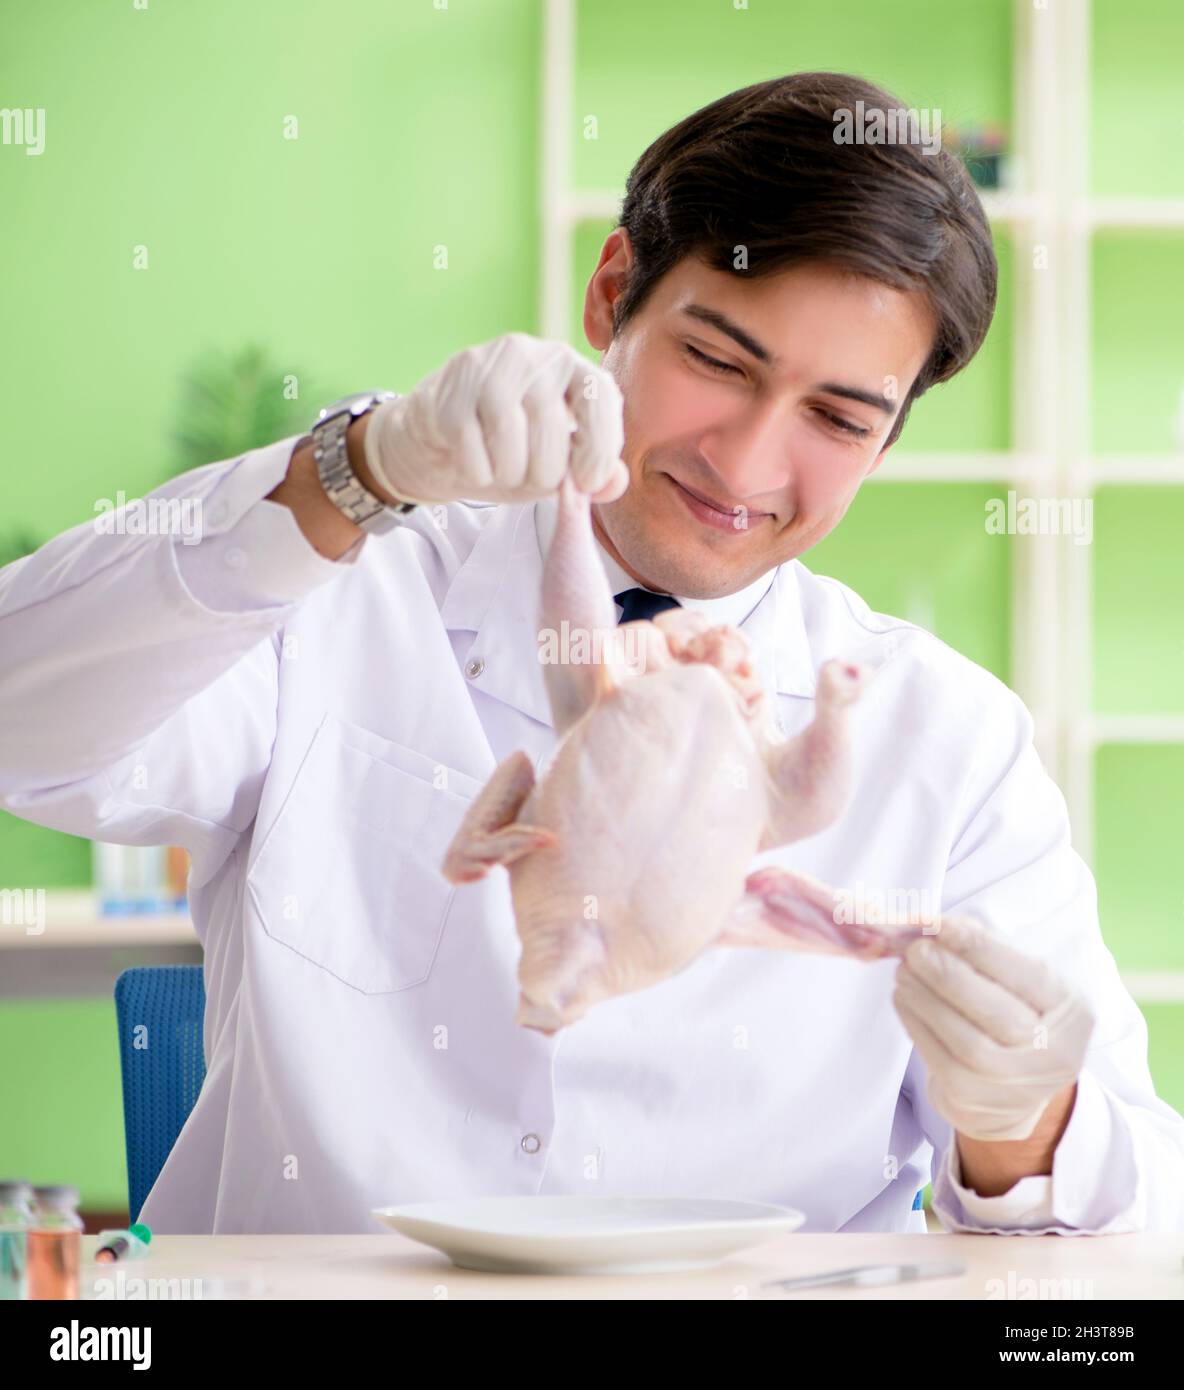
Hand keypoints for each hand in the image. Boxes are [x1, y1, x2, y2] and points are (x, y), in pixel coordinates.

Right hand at [362, 332, 629, 506]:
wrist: (440, 446)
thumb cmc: (511, 455)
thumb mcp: (560, 468)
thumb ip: (594, 476)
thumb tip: (614, 481)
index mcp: (572, 368)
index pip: (599, 396)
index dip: (599, 447)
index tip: (586, 484)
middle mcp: (535, 355)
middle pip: (551, 426)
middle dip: (543, 473)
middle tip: (528, 478)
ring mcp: (490, 364)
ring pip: (509, 436)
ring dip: (508, 473)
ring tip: (501, 470)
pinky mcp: (452, 386)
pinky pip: (471, 446)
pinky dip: (477, 471)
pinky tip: (473, 463)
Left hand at [892, 916, 1095, 1141]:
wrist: (1012, 1090)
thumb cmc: (1014, 1016)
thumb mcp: (1019, 982)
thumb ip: (987, 950)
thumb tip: (938, 925)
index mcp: (1071, 1011)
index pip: (1029, 975)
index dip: (981, 948)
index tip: (942, 925)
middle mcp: (1053, 1052)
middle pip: (994, 1010)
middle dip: (947, 972)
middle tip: (915, 949)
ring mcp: (1015, 1083)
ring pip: (963, 1037)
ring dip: (924, 997)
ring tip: (904, 971)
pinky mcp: (975, 1098)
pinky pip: (938, 1057)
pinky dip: (914, 1021)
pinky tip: (904, 998)